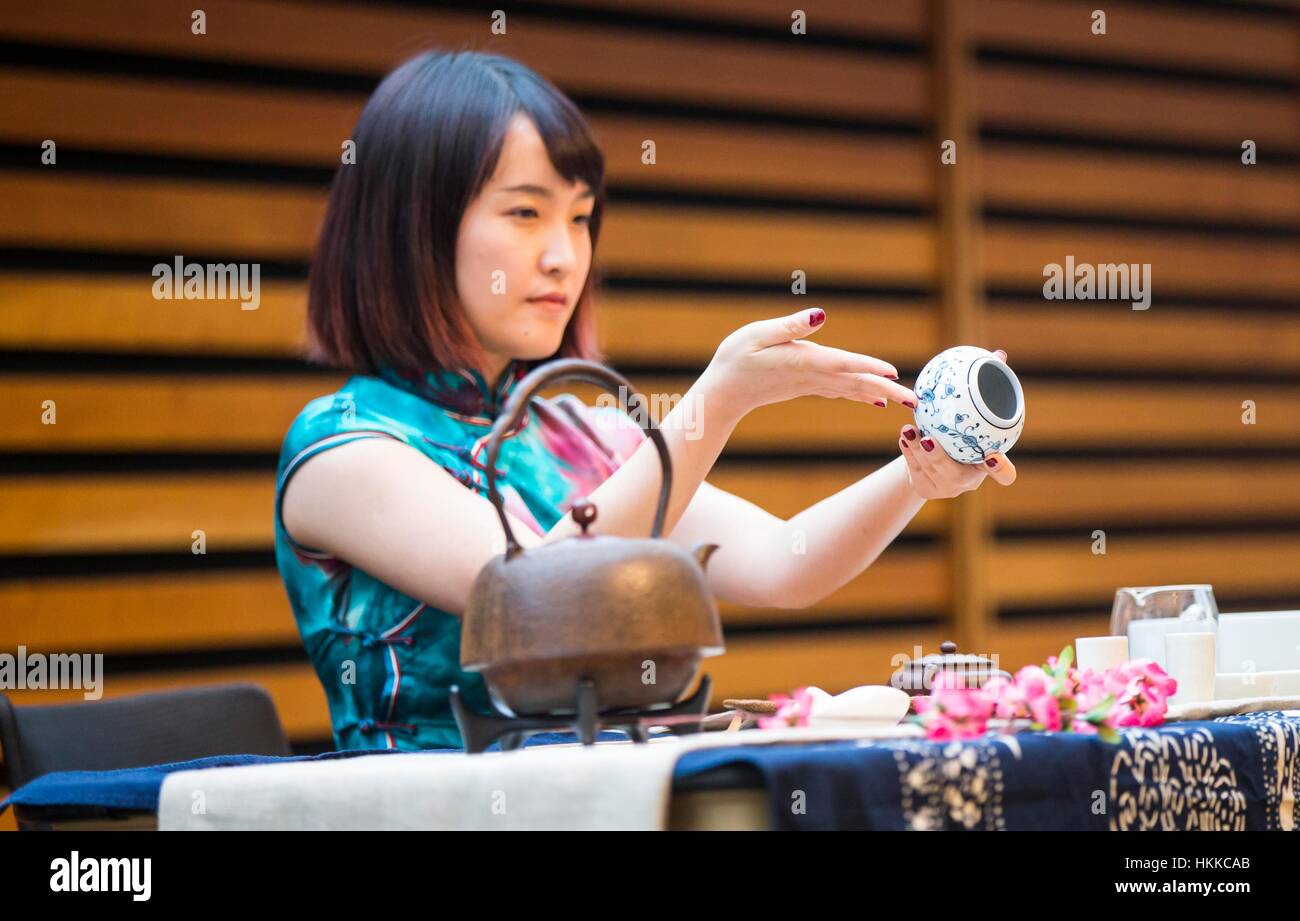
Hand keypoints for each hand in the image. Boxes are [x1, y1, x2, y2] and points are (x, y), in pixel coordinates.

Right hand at [702, 307, 916, 416]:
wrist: (723, 394)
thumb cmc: (735, 360)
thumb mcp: (756, 334)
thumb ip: (789, 326)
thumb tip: (821, 315)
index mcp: (801, 362)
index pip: (841, 363)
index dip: (867, 366)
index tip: (892, 374)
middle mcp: (811, 377)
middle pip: (856, 383)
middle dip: (887, 390)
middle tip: (916, 402)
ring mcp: (811, 385)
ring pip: (852, 389)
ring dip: (881, 393)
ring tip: (906, 401)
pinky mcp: (808, 386)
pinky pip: (842, 392)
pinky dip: (862, 395)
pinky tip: (877, 400)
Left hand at [897, 348, 1017, 498]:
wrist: (934, 460)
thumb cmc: (963, 432)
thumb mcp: (974, 414)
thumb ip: (987, 388)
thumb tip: (999, 355)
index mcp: (988, 467)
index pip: (1003, 474)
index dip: (1001, 469)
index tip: (992, 456)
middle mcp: (968, 482)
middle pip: (955, 476)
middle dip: (939, 459)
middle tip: (928, 439)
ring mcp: (946, 488)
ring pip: (930, 472)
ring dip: (916, 451)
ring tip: (908, 431)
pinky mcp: (925, 489)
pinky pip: (914, 470)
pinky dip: (908, 451)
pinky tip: (904, 436)